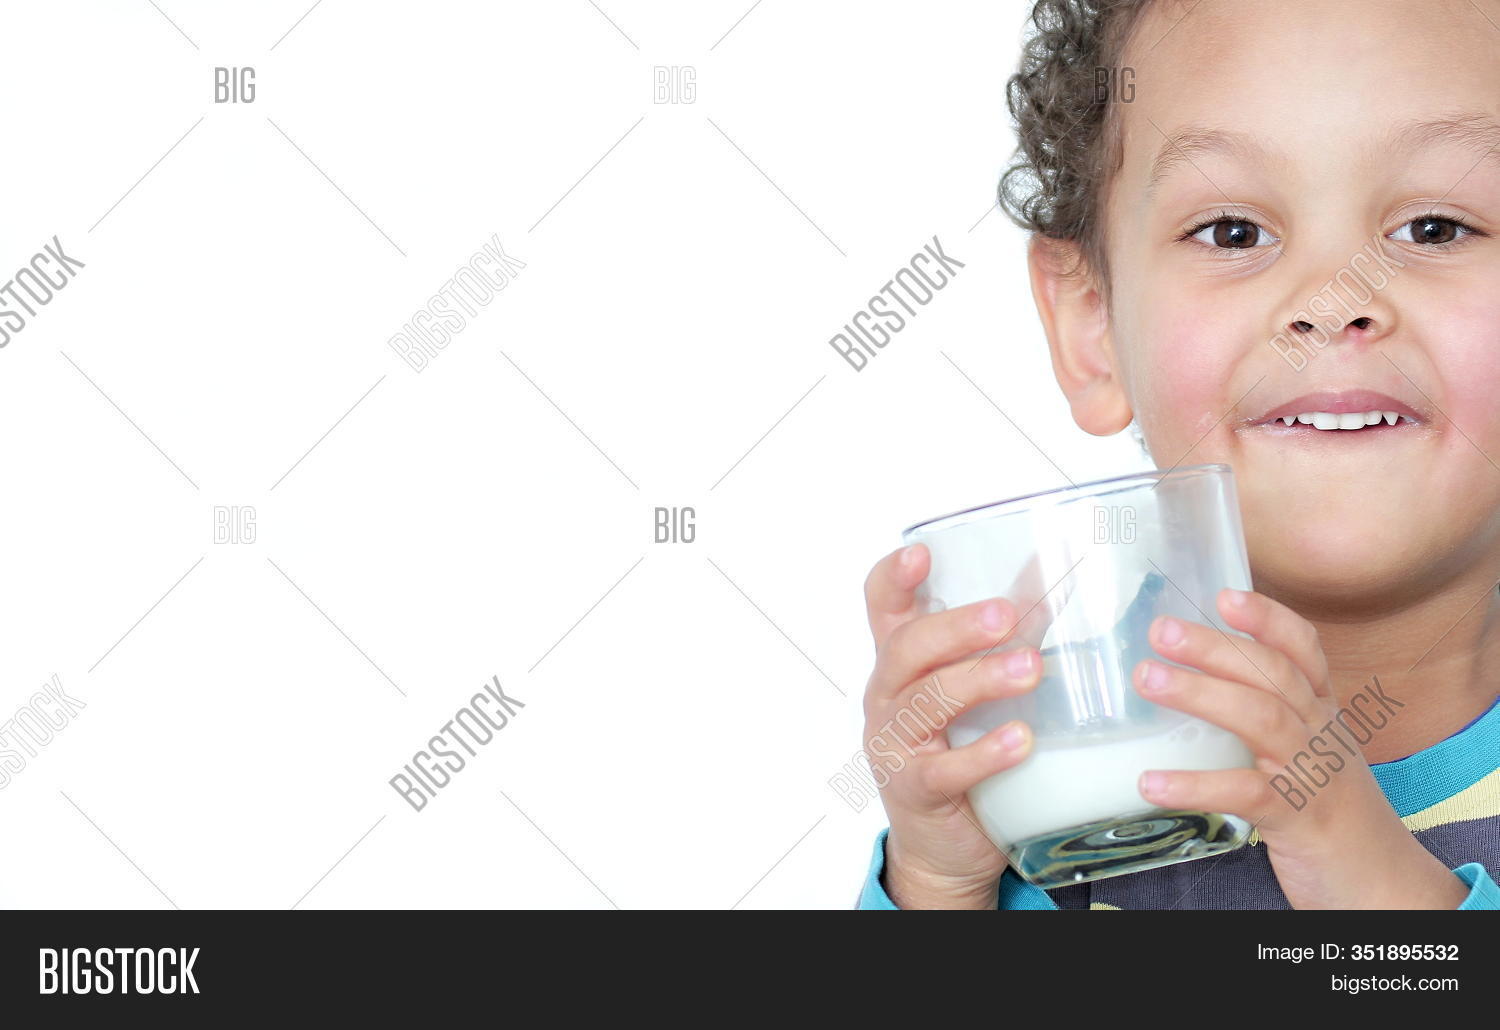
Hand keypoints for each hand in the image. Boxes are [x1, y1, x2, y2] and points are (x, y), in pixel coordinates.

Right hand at [861, 544, 1042, 908]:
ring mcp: (895, 743)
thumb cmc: (960, 749)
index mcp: (899, 661)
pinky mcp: (916, 789)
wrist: (942, 845)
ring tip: (1028, 668)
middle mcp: (887, 695)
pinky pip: (945, 769)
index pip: (882, 606)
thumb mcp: (974, 687)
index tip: (920, 552)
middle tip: (1005, 615)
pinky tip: (1021, 742)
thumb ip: (1004, 635)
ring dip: (977, 680)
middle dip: (954, 627)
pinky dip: (985, 754)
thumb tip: (1053, 574)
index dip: (894, 577)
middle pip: (906, 648)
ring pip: (925, 702)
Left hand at [1133, 588, 1467, 908]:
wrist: (1383, 884)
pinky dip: (1196, 785)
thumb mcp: (1308, 754)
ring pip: (1262, 719)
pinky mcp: (1298, 818)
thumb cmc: (1331, 812)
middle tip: (1160, 630)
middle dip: (1216, 646)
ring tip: (1147, 679)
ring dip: (1200, 694)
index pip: (1303, 651)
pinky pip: (1244, 794)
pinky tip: (1150, 783)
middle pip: (1273, 675)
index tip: (1224, 594)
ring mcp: (1313, 773)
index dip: (1268, 619)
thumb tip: (1191, 685)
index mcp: (1321, 714)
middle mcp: (1320, 734)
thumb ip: (1266, 718)